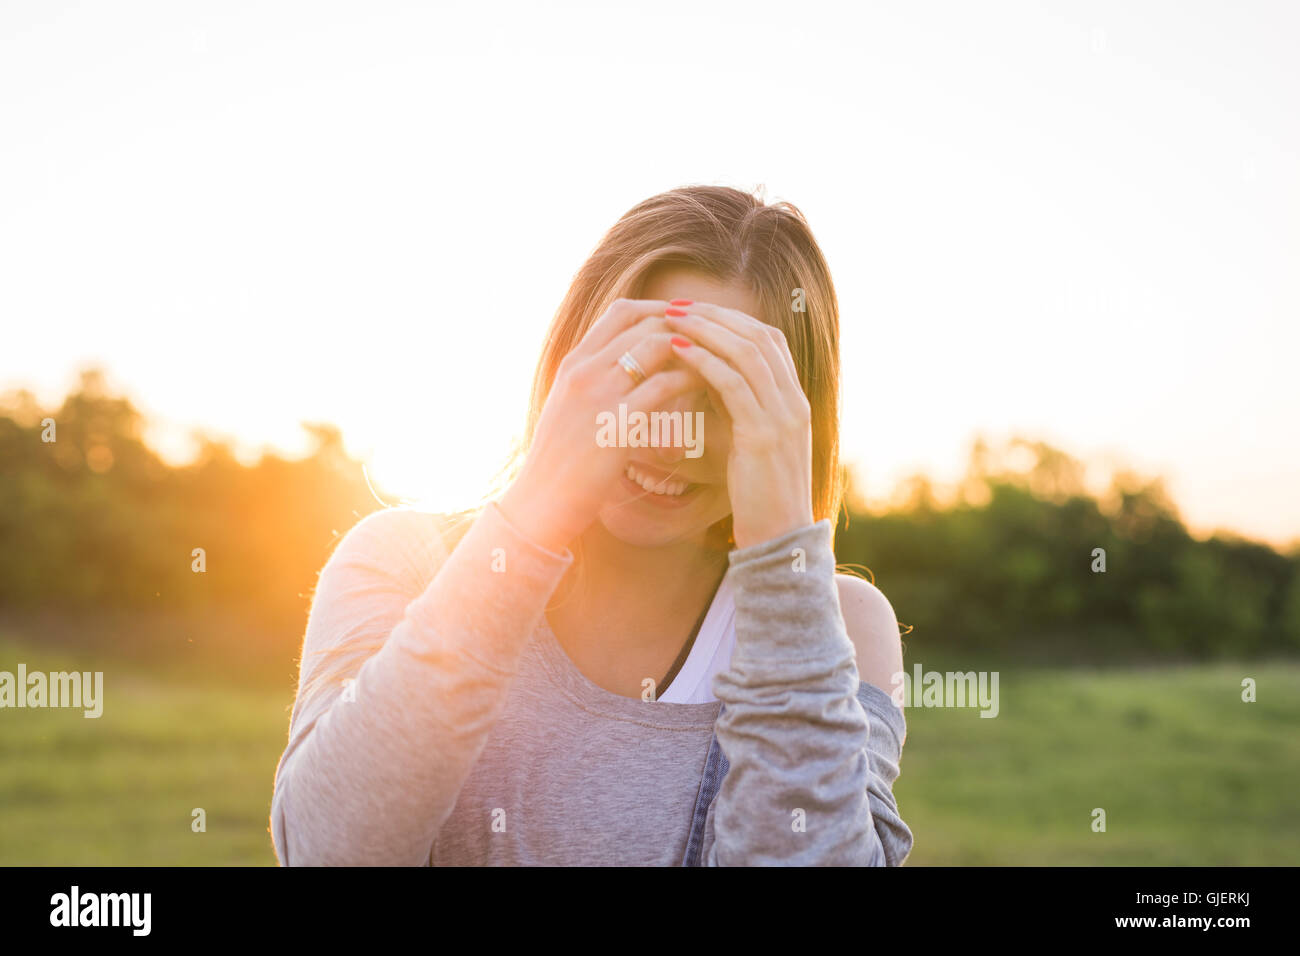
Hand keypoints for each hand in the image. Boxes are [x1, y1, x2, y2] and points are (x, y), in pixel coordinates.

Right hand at [499, 299, 706, 552]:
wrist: (540, 502)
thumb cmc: (557, 463)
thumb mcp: (567, 410)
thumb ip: (590, 384)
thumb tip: (621, 371)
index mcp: (573, 364)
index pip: (619, 313)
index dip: (657, 310)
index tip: (684, 320)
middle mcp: (584, 371)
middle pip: (642, 323)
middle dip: (682, 325)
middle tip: (712, 337)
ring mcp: (599, 394)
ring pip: (655, 346)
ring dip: (690, 348)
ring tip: (715, 358)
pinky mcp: (616, 423)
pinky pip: (663, 387)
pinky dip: (690, 380)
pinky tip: (709, 387)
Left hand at [664, 303, 814, 549]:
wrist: (778, 539)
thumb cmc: (757, 496)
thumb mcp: (749, 442)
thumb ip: (736, 408)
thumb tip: (703, 377)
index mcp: (795, 401)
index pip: (769, 341)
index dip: (732, 320)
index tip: (695, 311)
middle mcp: (795, 402)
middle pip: (758, 337)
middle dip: (716, 317)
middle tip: (677, 306)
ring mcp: (784, 416)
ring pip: (747, 353)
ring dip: (706, 330)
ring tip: (671, 319)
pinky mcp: (764, 435)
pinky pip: (734, 384)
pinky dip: (704, 360)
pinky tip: (677, 350)